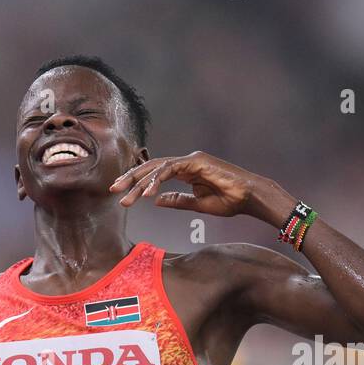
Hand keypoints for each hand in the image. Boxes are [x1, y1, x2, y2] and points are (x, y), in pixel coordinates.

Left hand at [110, 151, 292, 223]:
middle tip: (113, 191)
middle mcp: (186, 162)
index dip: (137, 183)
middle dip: (131, 179)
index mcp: (186, 171)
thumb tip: (157, 201)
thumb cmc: (229, 201)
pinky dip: (158, 180)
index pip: (155, 174)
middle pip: (152, 167)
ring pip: (158, 168)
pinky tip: (148, 194)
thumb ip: (178, 201)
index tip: (120, 194)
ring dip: (140, 183)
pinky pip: (171, 169)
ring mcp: (192, 160)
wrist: (250, 197)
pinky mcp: (197, 162)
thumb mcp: (198, 204)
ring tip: (126, 197)